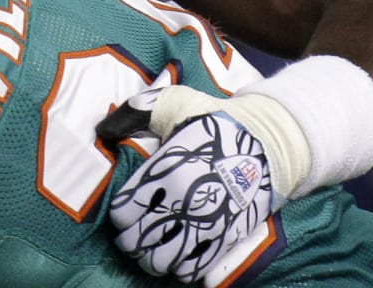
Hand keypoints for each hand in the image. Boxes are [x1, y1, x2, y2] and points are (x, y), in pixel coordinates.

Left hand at [101, 93, 274, 284]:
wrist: (269, 141)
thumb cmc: (215, 120)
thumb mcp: (173, 102)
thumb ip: (134, 114)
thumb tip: (103, 132)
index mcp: (165, 173)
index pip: (123, 213)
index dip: (118, 216)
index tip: (123, 213)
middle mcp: (183, 203)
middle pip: (137, 243)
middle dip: (130, 241)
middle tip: (132, 235)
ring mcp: (206, 224)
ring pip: (162, 262)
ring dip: (152, 259)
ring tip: (153, 249)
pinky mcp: (227, 238)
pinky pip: (193, 271)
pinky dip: (180, 270)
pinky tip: (178, 257)